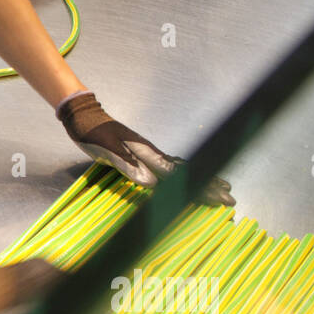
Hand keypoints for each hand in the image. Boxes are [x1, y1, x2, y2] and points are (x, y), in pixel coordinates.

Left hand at [56, 91, 235, 203]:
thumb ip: (127, 164)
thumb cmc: (92, 132)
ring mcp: (148, 151)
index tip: (218, 198)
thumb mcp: (105, 149)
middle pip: (187, 171)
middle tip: (230, 198)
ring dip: (201, 178)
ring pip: (181, 168)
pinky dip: (184, 173)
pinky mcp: (141, 151)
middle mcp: (151, 152)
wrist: (83, 114)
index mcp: (146, 153)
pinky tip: (188, 176)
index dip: (198, 188)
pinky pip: (169, 165)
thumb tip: (151, 183)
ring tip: (221, 186)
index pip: (178, 175)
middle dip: (208, 185)